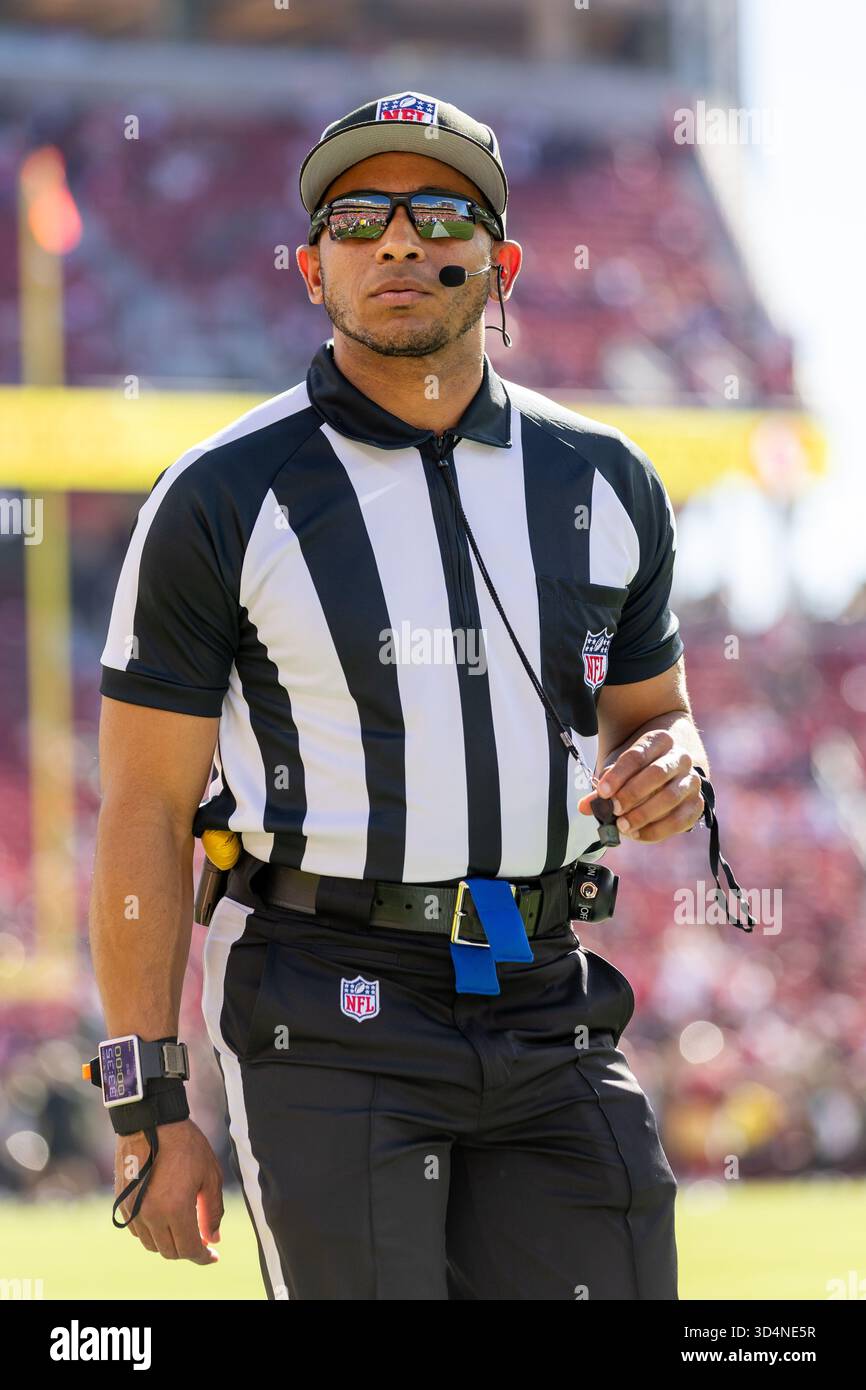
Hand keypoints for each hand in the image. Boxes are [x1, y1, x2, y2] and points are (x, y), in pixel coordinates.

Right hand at [115, 1118, 223, 1263]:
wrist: (150, 1122)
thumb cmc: (185, 1144)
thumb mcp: (209, 1174)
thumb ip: (212, 1210)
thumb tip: (214, 1238)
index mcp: (176, 1208)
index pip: (189, 1250)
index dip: (203, 1257)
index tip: (212, 1256)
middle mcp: (152, 1215)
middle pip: (169, 1251)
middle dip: (187, 1250)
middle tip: (200, 1238)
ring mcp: (134, 1211)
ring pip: (152, 1244)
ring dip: (168, 1242)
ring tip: (183, 1226)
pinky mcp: (122, 1205)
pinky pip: (138, 1231)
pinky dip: (152, 1232)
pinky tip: (163, 1217)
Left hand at [577, 729, 703, 843]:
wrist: (667, 769)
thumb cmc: (638, 770)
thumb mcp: (620, 770)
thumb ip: (603, 788)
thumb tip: (584, 806)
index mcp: (659, 741)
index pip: (637, 755)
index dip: (618, 775)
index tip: (602, 791)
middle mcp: (680, 757)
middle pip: (657, 774)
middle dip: (632, 794)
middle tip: (613, 810)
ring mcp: (691, 781)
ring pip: (670, 797)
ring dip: (644, 814)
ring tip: (623, 825)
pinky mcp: (696, 804)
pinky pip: (680, 820)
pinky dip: (657, 830)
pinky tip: (637, 834)